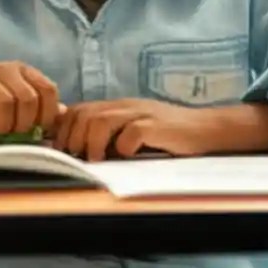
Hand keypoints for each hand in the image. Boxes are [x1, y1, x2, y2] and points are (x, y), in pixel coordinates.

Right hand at [0, 62, 59, 138]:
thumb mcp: (14, 99)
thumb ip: (38, 105)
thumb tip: (63, 112)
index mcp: (21, 70)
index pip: (48, 89)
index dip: (46, 113)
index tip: (36, 128)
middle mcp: (3, 70)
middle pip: (28, 99)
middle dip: (23, 123)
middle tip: (11, 133)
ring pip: (5, 105)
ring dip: (1, 126)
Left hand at [54, 99, 221, 160]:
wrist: (204, 129)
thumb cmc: (166, 135)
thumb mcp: (132, 130)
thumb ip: (109, 134)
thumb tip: (77, 149)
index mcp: (116, 107)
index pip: (78, 110)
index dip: (64, 130)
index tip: (62, 151)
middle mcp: (125, 106)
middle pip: (85, 114)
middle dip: (74, 138)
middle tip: (78, 158)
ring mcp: (141, 114)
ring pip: (101, 121)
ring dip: (93, 144)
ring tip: (97, 161)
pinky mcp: (157, 126)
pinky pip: (132, 134)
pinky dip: (124, 147)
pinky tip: (127, 156)